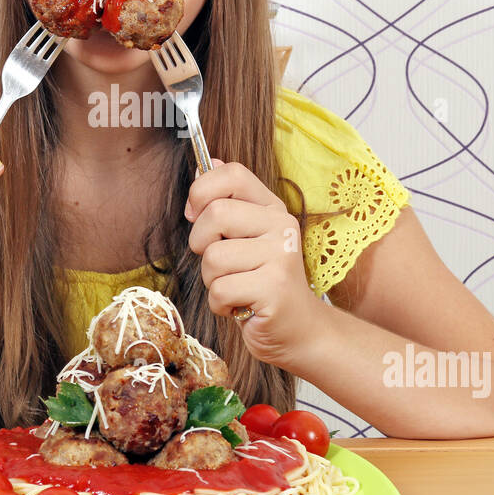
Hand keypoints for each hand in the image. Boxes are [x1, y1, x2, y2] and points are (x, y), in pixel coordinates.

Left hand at [185, 158, 321, 369]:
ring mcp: (281, 256)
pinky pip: (220, 290)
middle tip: (217, 263)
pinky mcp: (275, 288)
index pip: (232, 173)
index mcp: (272, 209)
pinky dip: (220, 305)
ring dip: (212, 281)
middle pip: (216, 213)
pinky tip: (240, 307)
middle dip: (200, 244)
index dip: (201, 191)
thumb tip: (204, 165)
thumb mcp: (245, 239)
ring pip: (213, 258)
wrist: (298, 330)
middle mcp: (281, 226)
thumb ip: (227, 203)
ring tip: (235, 288)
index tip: (195, 215)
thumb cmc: (261, 284)